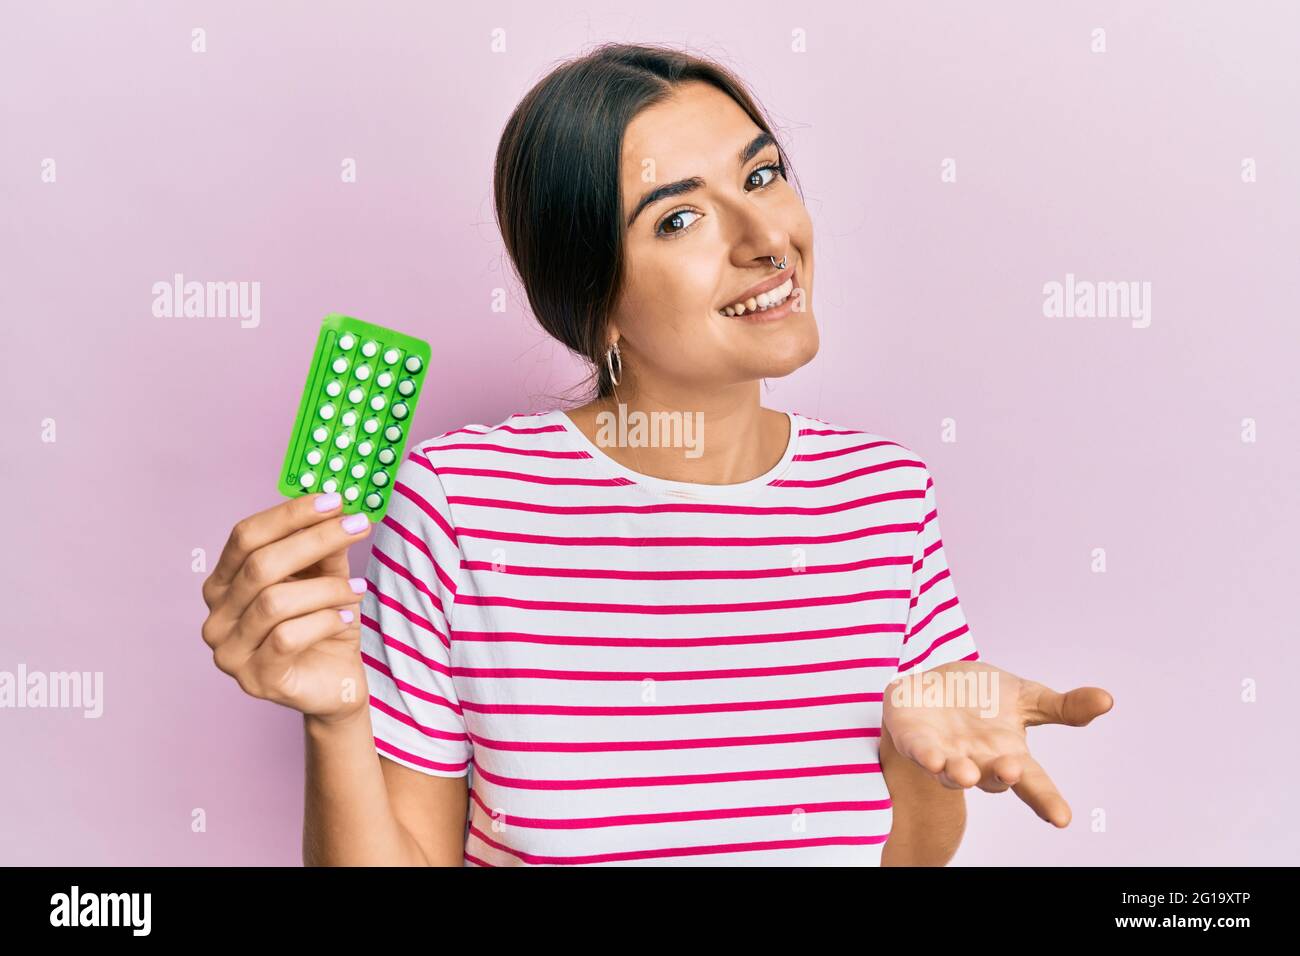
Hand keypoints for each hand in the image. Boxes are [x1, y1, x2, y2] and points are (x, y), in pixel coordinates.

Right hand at [200, 492, 374, 721]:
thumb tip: (335, 508)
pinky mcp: (255, 679)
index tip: (333, 500)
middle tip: (359, 526)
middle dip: (315, 540)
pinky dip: (324, 621)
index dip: (289, 515)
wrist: (335, 684)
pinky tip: (346, 619)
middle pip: (260, 565)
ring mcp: (230, 651)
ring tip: (357, 589)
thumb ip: (323, 548)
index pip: (245, 537)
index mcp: (224, 583)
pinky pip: (287, 638)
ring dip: (326, 589)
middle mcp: (217, 616)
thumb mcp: (324, 578)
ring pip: (274, 602)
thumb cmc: (323, 626)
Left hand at [881, 661, 1112, 826]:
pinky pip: (920, 752)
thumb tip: (1107, 699)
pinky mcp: (915, 741)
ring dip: (958, 774)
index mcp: (1009, 753)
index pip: (1034, 782)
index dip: (1047, 800)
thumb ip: (1063, 707)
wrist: (935, 685)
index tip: (1062, 818)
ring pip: (952, 773)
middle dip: (1001, 776)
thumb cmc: (985, 698)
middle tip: (1012, 770)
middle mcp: (978, 761)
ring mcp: (946, 754)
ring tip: (964, 773)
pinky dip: (925, 756)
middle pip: (992, 779)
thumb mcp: (1027, 697)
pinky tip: (931, 758)